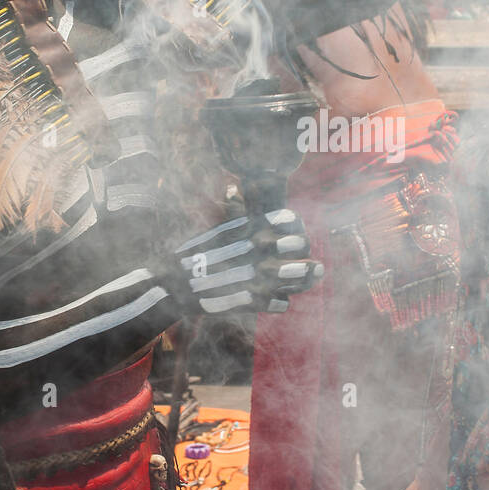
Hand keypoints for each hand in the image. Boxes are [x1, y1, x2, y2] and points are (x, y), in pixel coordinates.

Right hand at [175, 209, 322, 314]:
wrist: (176, 284)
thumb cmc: (195, 252)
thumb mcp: (216, 227)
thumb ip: (232, 210)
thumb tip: (233, 188)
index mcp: (253, 227)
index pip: (291, 220)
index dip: (296, 227)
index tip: (295, 234)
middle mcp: (261, 248)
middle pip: (302, 245)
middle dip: (304, 251)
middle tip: (306, 256)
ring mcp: (261, 274)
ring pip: (302, 274)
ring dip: (307, 275)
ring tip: (312, 274)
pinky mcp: (256, 300)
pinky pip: (283, 302)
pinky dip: (280, 300)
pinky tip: (276, 298)